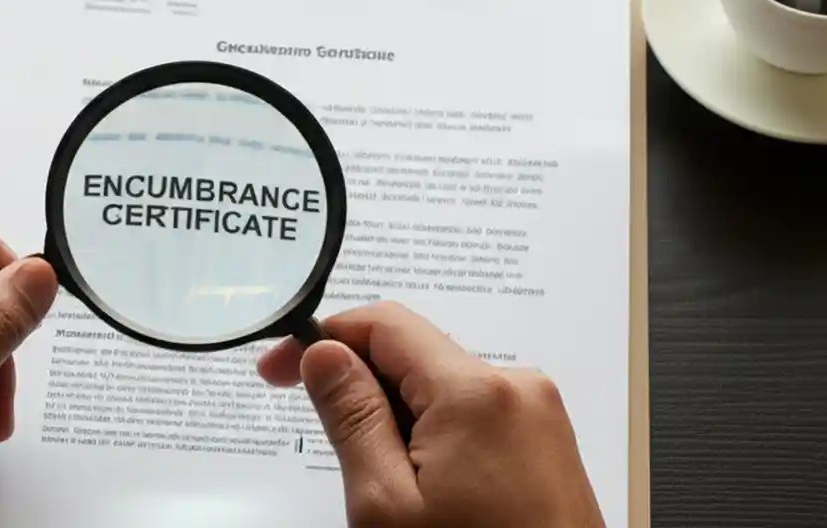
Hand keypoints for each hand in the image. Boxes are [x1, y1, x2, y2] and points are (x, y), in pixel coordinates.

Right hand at [258, 302, 604, 527]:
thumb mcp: (387, 503)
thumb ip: (351, 417)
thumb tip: (324, 352)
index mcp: (474, 392)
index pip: (384, 324)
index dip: (323, 337)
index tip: (280, 368)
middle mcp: (518, 387)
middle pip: (414, 355)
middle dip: (362, 388)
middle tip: (329, 444)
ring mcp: (539, 415)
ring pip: (442, 389)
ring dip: (400, 420)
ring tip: (394, 490)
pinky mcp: (546, 442)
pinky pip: (475, 415)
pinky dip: (437, 437)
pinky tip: (431, 493)